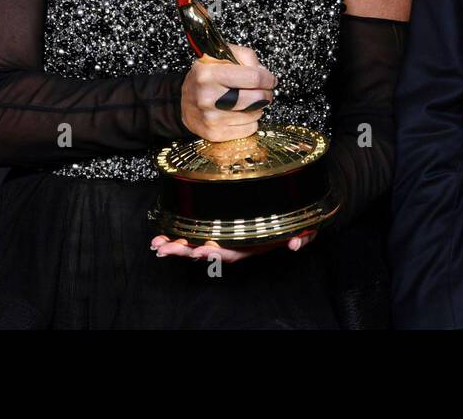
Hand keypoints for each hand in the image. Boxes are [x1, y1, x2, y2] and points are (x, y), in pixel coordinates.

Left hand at [151, 230, 317, 262]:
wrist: (294, 209)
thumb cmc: (297, 220)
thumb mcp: (305, 228)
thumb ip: (303, 237)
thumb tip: (295, 244)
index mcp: (253, 244)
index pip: (232, 252)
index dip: (216, 253)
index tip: (200, 251)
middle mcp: (237, 242)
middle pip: (208, 249)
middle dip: (184, 251)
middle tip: (163, 248)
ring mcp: (227, 234)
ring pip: (199, 242)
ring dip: (178, 244)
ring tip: (157, 244)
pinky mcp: (221, 223)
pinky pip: (200, 231)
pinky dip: (183, 233)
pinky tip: (167, 234)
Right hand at [180, 43, 274, 141]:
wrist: (182, 101)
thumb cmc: (205, 78)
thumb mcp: (220, 57)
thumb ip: (245, 57)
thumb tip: (264, 73)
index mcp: (209, 73)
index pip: (253, 77)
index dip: (268, 78)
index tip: (271, 79)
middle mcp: (208, 96)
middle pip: (256, 98)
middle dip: (266, 94)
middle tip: (265, 91)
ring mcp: (210, 118)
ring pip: (254, 114)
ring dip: (258, 107)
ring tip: (249, 102)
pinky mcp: (214, 134)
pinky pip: (248, 129)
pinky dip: (251, 121)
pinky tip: (241, 113)